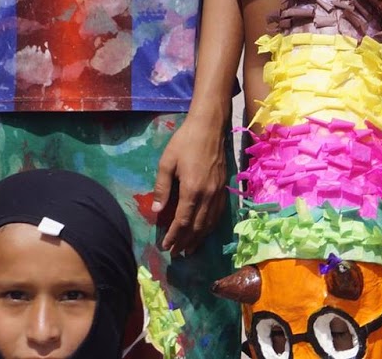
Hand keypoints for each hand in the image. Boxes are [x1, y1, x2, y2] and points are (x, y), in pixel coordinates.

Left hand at [152, 112, 228, 257]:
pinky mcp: (224, 187)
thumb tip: (157, 211)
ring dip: (199, 238)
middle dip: (186, 242)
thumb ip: (162, 188)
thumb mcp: (167, 162)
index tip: (166, 247)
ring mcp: (218, 192)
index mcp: (192, 190)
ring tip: (190, 249)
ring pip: (209, 222)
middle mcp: (208, 195)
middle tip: (176, 253)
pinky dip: (210, 226)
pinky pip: (218, 213)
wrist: (210, 127)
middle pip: (197, 226)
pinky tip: (205, 230)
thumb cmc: (185, 142)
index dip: (174, 236)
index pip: (183, 221)